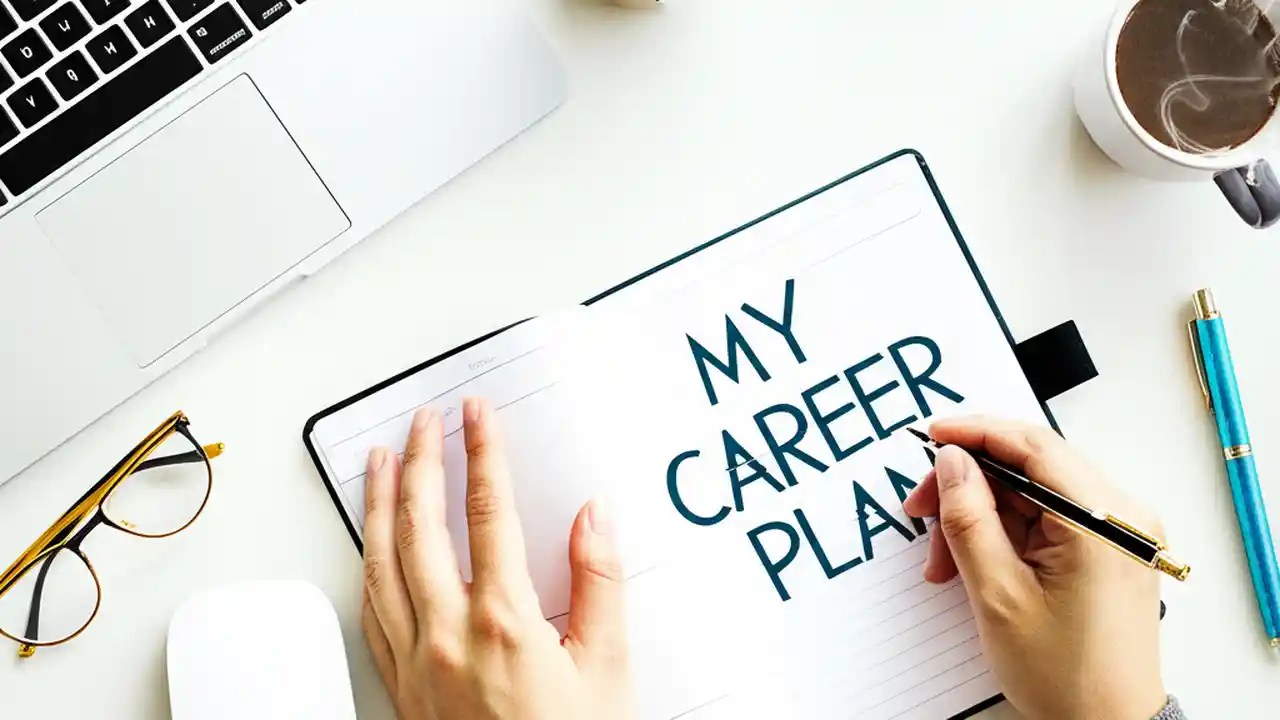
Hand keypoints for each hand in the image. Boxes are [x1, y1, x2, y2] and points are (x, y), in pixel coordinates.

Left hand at [361, 399, 633, 719]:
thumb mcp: (608, 668)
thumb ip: (599, 582)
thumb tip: (593, 515)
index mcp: (502, 621)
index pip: (488, 513)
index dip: (482, 453)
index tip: (477, 415)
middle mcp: (448, 634)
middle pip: (422, 525)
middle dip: (422, 461)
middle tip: (425, 420)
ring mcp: (417, 661)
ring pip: (382, 562)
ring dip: (381, 503)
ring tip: (383, 461)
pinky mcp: (401, 686)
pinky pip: (371, 610)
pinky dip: (368, 564)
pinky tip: (371, 545)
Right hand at [903, 417, 1167, 719]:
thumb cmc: (1067, 678)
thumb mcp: (998, 596)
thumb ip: (970, 520)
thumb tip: (952, 462)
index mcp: (1105, 522)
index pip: (1035, 447)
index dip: (976, 433)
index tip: (932, 435)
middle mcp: (1122, 516)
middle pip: (1030, 467)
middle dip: (968, 485)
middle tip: (921, 509)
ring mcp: (1117, 531)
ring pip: (1030, 493)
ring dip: (979, 516)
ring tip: (943, 560)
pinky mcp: (1105, 547)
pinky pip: (1043, 518)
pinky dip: (1001, 532)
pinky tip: (971, 562)